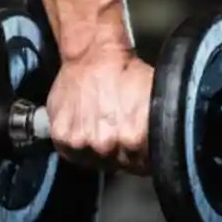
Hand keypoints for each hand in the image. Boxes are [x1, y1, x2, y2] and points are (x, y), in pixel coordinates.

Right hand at [46, 51, 153, 174]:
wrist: (94, 55)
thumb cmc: (124, 74)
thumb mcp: (152, 100)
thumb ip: (151, 131)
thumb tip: (160, 151)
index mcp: (133, 137)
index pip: (142, 166)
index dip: (142, 156)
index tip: (140, 146)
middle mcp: (106, 143)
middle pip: (119, 165)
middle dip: (122, 153)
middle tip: (120, 132)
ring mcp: (81, 142)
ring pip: (95, 162)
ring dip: (99, 150)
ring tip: (102, 127)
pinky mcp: (61, 136)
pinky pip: (73, 154)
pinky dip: (79, 145)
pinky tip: (86, 127)